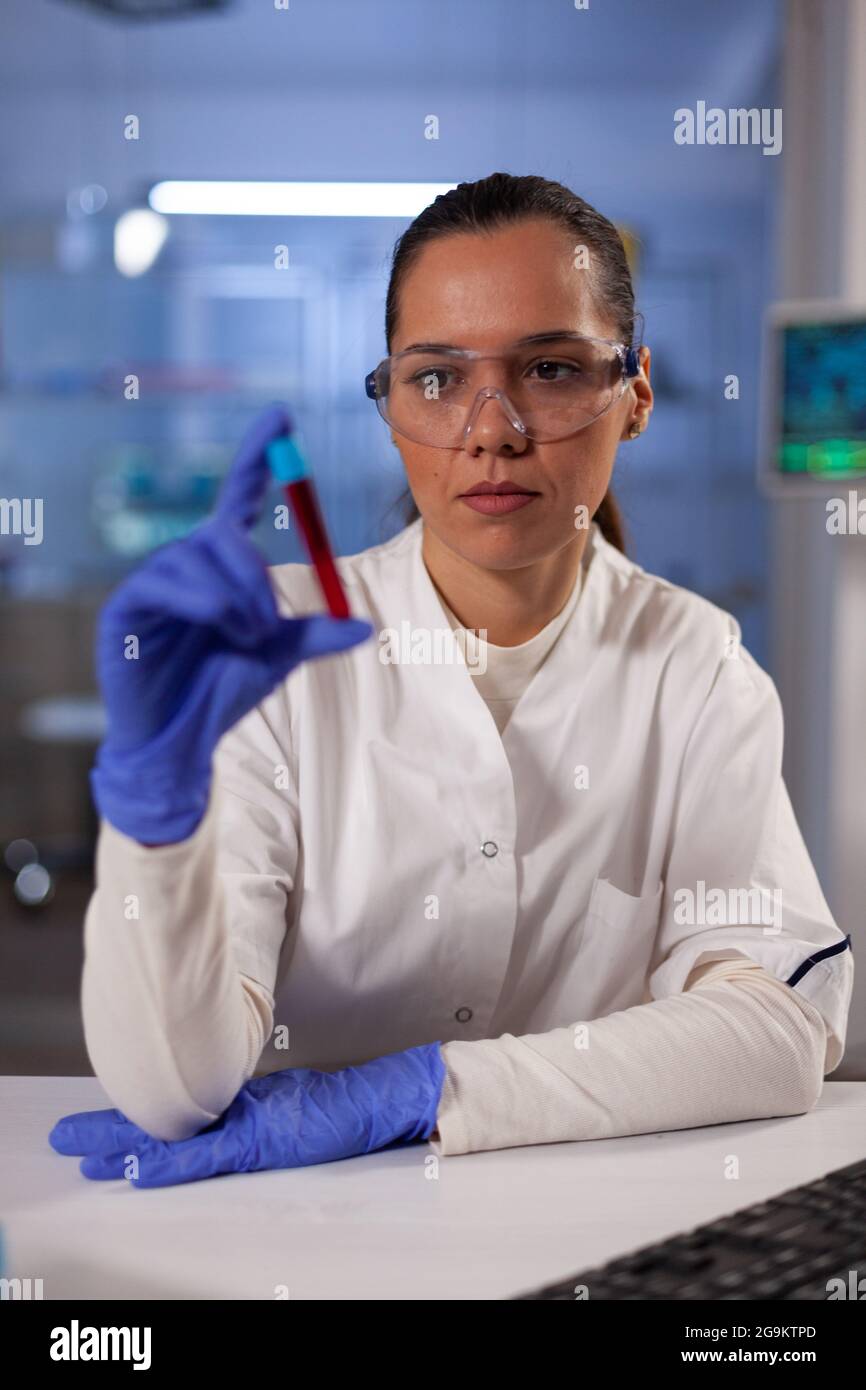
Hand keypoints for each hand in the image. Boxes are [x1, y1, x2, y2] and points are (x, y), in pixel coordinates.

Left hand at [48, 1044, 445, 1186]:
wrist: (373, 1098)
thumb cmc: (335, 1105)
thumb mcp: (282, 1105)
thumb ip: (248, 1108)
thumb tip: (217, 1113)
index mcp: (235, 1100)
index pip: (175, 1108)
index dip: (134, 1114)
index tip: (97, 1120)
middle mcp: (232, 1107)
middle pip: (160, 1117)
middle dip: (110, 1127)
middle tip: (64, 1136)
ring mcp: (244, 1122)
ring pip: (172, 1136)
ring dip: (123, 1145)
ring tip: (82, 1154)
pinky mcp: (260, 1140)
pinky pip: (206, 1157)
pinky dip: (170, 1165)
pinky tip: (139, 1172)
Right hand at [90, 404, 372, 841]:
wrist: (181, 742)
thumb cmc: (223, 693)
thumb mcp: (278, 659)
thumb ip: (315, 636)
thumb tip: (365, 626)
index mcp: (222, 565)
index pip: (238, 495)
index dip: (258, 455)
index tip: (282, 415)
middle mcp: (186, 562)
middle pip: (223, 531)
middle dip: (255, 573)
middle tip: (267, 624)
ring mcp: (154, 581)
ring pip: (200, 557)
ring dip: (236, 597)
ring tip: (245, 638)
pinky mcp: (126, 606)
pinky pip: (168, 582)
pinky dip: (206, 603)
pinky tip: (221, 630)